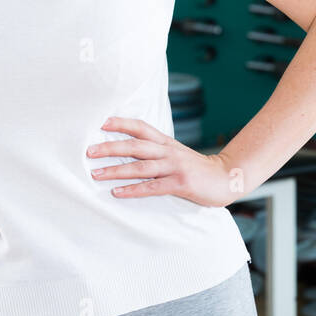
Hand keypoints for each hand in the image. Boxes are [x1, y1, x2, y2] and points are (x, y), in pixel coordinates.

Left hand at [88, 116, 245, 206]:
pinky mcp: (179, 183)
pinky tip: (117, 193)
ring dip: (116, 170)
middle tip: (89, 151)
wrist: (226, 178)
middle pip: (135, 146)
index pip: (141, 127)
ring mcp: (174, 167)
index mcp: (166, 143)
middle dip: (110, 147)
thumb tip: (132, 150)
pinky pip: (151, 187)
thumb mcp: (177, 154)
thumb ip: (158, 151)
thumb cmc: (197, 168)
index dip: (122, 123)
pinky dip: (132, 190)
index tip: (102, 122)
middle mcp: (168, 152)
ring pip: (140, 166)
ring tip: (96, 174)